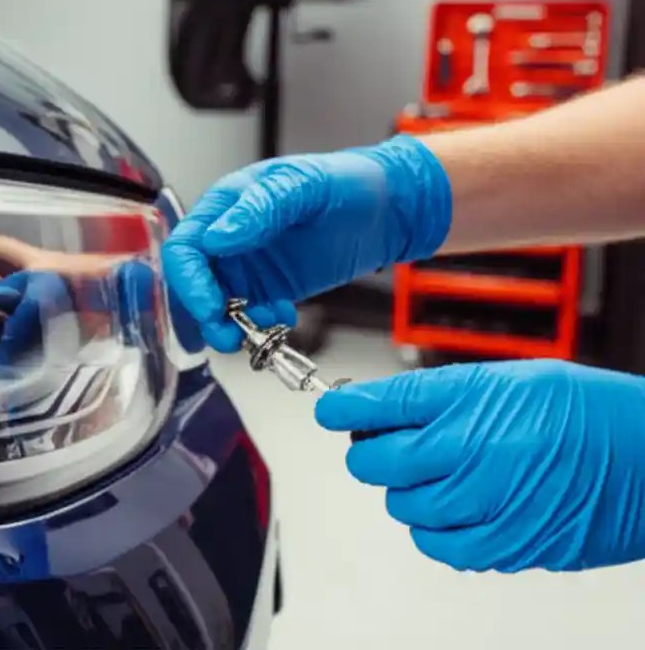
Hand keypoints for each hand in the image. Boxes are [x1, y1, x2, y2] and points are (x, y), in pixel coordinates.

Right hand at [161, 135, 451, 350]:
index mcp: (226, 205)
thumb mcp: (304, 186)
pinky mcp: (271, 287)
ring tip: (259, 332)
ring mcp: (249, 265)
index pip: (186, 247)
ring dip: (230, 326)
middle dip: (205, 313)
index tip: (211, 306)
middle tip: (229, 334)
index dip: (190, 281)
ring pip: (218, 305)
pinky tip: (284, 320)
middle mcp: (230, 237)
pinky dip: (259, 327)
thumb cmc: (347, 182)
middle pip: (195, 282)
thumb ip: (260, 209)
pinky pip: (250, 315)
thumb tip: (218, 238)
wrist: (389, 207)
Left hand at [316, 360, 644, 571]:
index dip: (345, 408)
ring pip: (402, 506)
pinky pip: (439, 545)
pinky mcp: (505, 544)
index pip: (382, 405)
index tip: (332, 410)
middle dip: (372, 452)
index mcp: (475, 401)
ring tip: (441, 474)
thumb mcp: (510, 379)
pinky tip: (456, 509)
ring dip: (406, 491)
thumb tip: (377, 409)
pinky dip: (434, 529)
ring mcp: (489, 504)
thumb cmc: (590, 412)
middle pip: (378, 462)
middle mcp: (475, 452)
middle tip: (386, 444)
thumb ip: (440, 397)